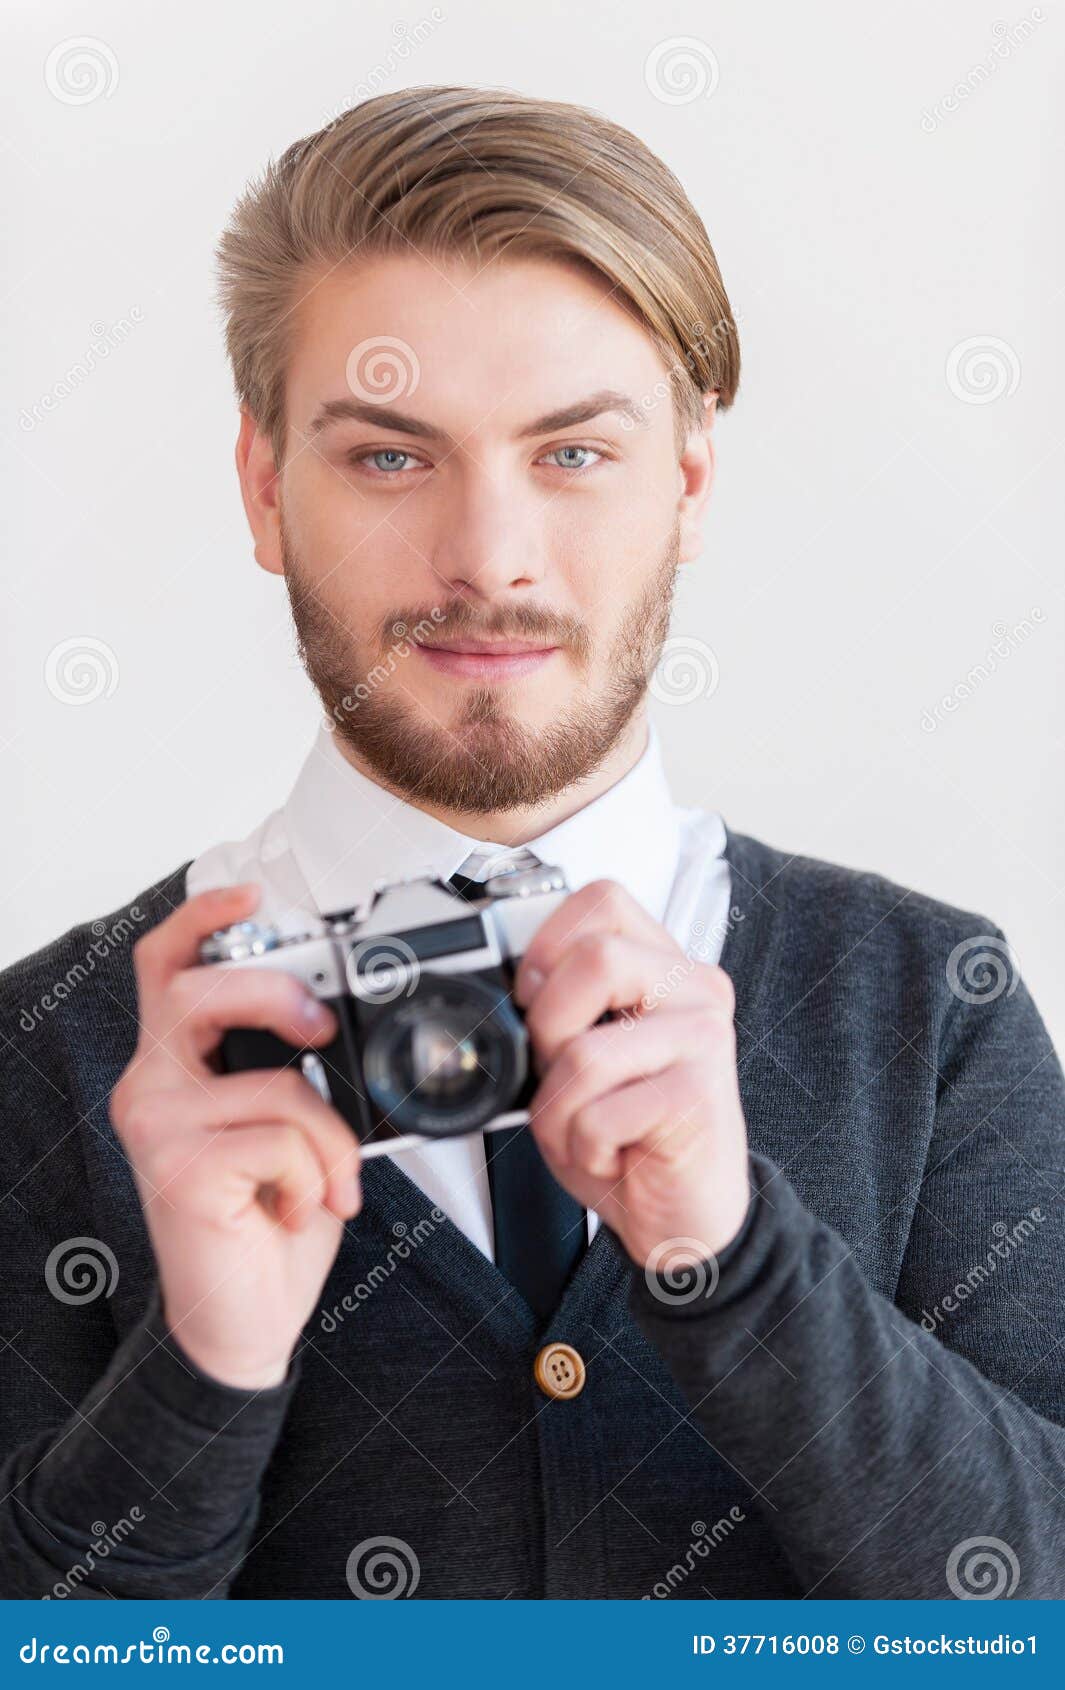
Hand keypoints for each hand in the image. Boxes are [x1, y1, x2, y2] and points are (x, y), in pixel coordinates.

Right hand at [109, 883, 360, 1389]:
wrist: (241, 1321)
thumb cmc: (267, 1220)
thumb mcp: (286, 1128)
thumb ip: (289, 1070)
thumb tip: (333, 1026)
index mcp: (175, 1066)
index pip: (167, 967)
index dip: (202, 918)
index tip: (250, 891)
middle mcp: (151, 1087)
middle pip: (201, 993)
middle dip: (280, 997)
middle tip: (321, 1033)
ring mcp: (157, 1128)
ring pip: (270, 1081)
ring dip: (326, 1135)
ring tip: (328, 1180)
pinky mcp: (178, 1171)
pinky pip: (281, 1139)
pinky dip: (316, 1174)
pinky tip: (295, 1209)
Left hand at [513, 879, 749, 1274]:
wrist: (683, 1217)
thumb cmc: (630, 1135)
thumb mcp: (582, 1057)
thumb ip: (559, 1008)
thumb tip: (503, 983)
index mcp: (666, 967)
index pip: (602, 900)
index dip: (546, 943)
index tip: (532, 998)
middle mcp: (695, 990)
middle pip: (595, 958)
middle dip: (547, 1027)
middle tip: (559, 1072)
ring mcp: (704, 1040)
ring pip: (583, 1050)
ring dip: (559, 1109)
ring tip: (591, 1128)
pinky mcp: (700, 1097)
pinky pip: (597, 1114)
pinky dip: (583, 1147)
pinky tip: (616, 1154)